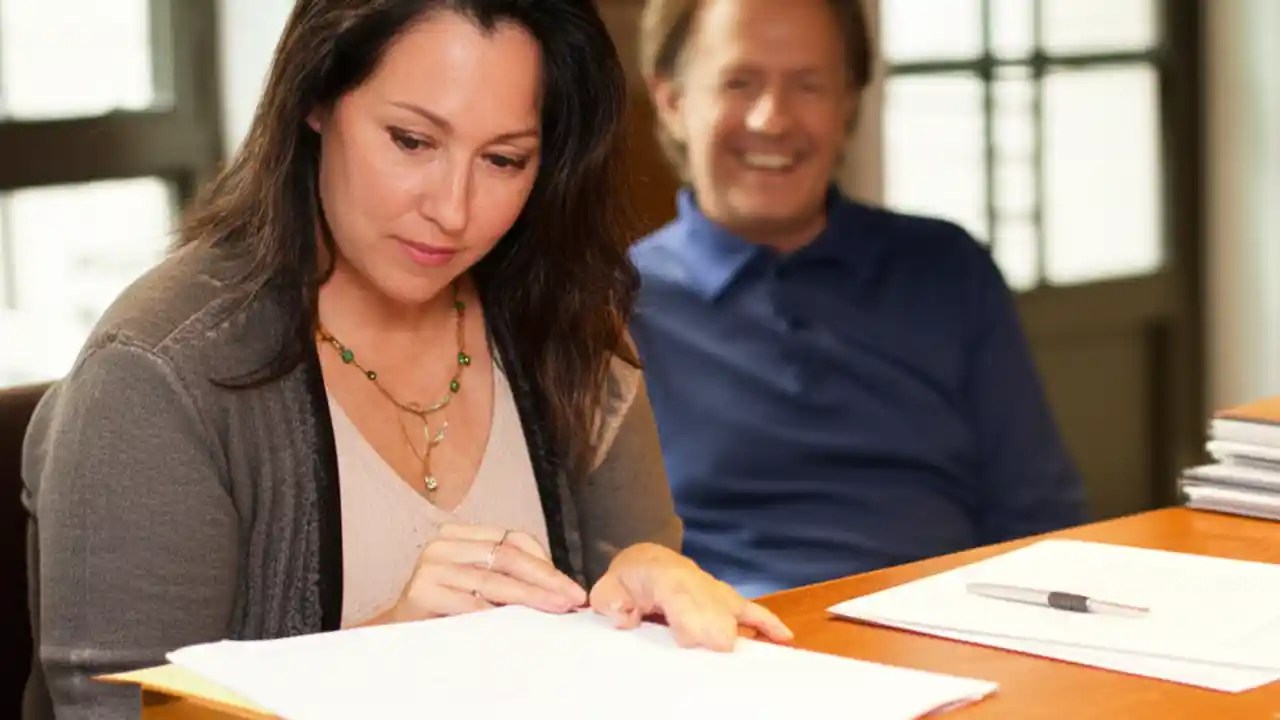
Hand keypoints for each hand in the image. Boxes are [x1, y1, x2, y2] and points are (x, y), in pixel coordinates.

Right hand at [387, 524, 585, 621]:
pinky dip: (496, 615)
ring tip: (555, 609)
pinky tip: (518, 625)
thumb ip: (508, 576)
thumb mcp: (477, 584)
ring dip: (529, 596)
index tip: (571, 586)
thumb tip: (560, 589)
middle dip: (545, 579)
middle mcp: (445, 543)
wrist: (397, 632)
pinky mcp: (421, 590)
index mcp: (461, 534)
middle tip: (572, 598)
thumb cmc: (444, 609)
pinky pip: (469, 604)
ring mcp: (432, 565)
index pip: (514, 538)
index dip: (546, 562)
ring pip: (493, 580)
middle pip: (508, 557)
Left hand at [588, 543, 793, 650]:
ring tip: (753, 659)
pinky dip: (769, 624)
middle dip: (717, 640)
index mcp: (668, 579)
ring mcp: (718, 592)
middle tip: (712, 655)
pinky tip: (786, 639)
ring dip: (743, 638)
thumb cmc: (629, 578)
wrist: (646, 560)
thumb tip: (628, 616)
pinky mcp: (729, 601)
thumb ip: (612, 602)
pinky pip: (753, 612)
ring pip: (739, 614)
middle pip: (719, 618)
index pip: (688, 604)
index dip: (690, 627)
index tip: (687, 641)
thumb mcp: (608, 588)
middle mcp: (701, 585)